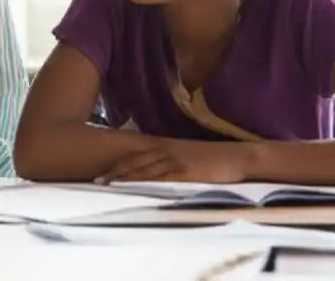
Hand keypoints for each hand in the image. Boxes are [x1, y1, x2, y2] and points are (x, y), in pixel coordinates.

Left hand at [94, 139, 251, 184]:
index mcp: (166, 147)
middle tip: (96, 182)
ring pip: (144, 169)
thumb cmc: (214, 159)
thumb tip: (155, 172)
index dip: (118, 165)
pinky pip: (163, 177)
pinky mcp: (186, 171)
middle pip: (134, 162)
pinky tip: (136, 187)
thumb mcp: (187, 157)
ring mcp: (176, 161)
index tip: (102, 173)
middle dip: (114, 172)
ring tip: (108, 186)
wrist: (238, 157)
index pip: (136, 157)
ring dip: (125, 178)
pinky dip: (148, 182)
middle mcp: (167, 151)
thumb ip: (171, 163)